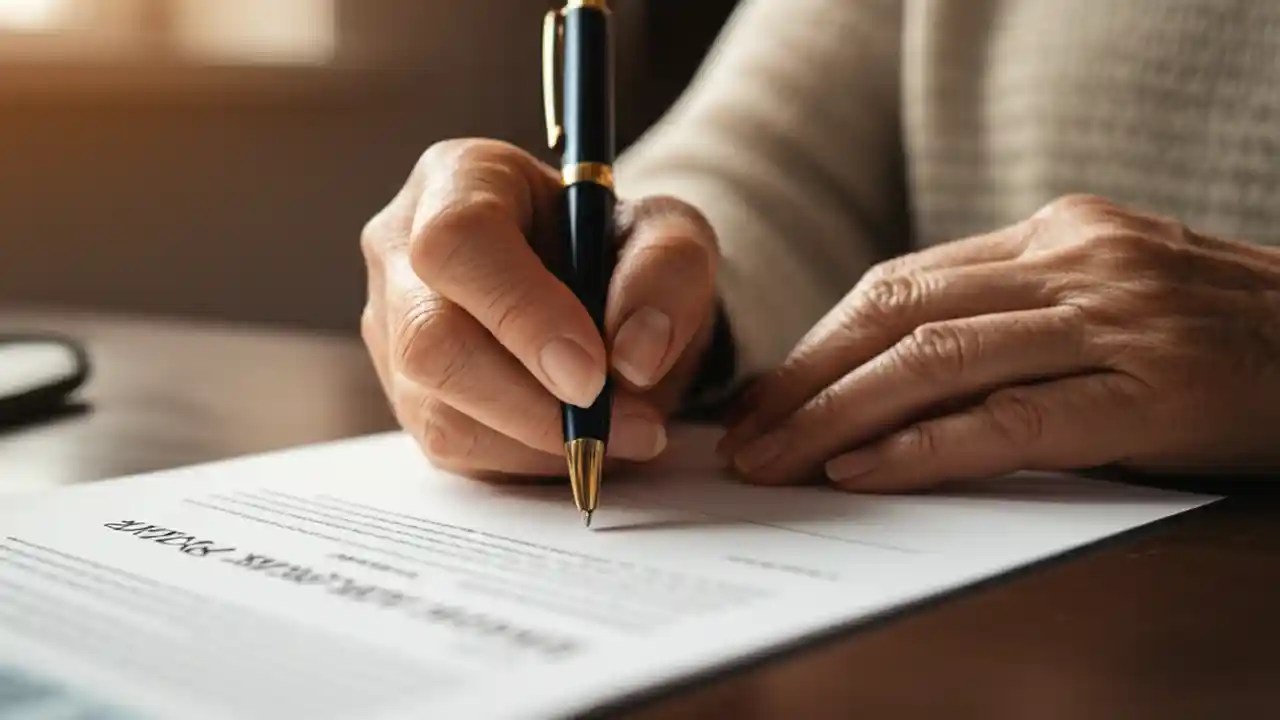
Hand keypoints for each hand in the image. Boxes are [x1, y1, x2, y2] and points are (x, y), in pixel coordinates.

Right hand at [361, 140, 718, 476]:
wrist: (599, 295)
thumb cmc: (619, 250)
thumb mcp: (671, 236)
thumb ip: (666, 273)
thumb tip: (634, 356)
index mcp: (460, 178)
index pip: (459, 242)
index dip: (523, 314)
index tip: (593, 372)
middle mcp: (403, 249)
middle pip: (431, 340)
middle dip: (533, 401)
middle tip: (622, 422)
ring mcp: (392, 328)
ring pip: (439, 409)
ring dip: (541, 439)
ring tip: (621, 429)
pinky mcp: (406, 394)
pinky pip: (452, 447)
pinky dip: (527, 458)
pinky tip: (576, 436)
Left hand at [720, 195, 1279, 489]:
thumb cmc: (1220, 340)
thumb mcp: (1109, 300)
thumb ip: (1015, 319)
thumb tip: (895, 378)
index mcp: (1055, 234)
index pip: (902, 281)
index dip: (820, 342)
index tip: (766, 393)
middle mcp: (1073, 262)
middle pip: (898, 311)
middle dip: (805, 378)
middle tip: (745, 437)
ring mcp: (1112, 320)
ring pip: (936, 359)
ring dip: (837, 414)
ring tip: (777, 463)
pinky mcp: (1148, 390)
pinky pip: (1009, 418)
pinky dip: (926, 447)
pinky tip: (864, 472)